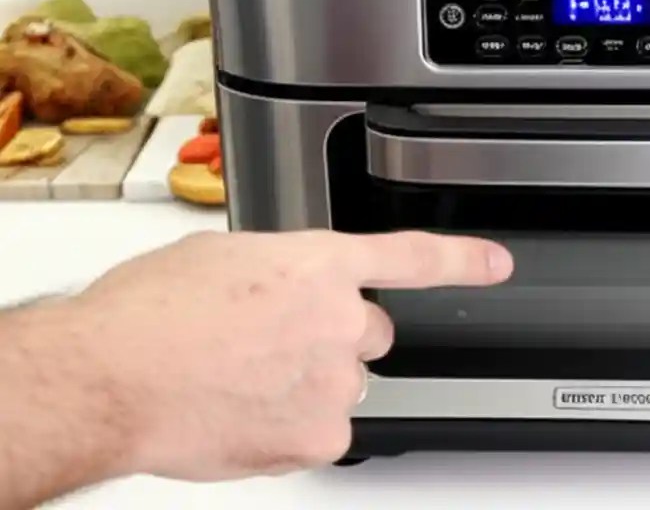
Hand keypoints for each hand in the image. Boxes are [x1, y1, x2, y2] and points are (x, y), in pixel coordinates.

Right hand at [68, 229, 512, 479]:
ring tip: (241, 376)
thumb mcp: (221, 257)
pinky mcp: (320, 436)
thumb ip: (279, 269)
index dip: (463, 261)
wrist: (109, 377)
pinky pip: (320, 431)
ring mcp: (334, 381)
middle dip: (332, 337)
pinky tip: (243, 410)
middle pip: (368, 334)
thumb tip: (285, 289)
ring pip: (343, 386)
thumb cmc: (146, 314)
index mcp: (318, 263)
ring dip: (309, 383)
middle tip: (271, 342)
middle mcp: (339, 319)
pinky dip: (291, 427)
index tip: (497, 264)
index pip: (412, 258)